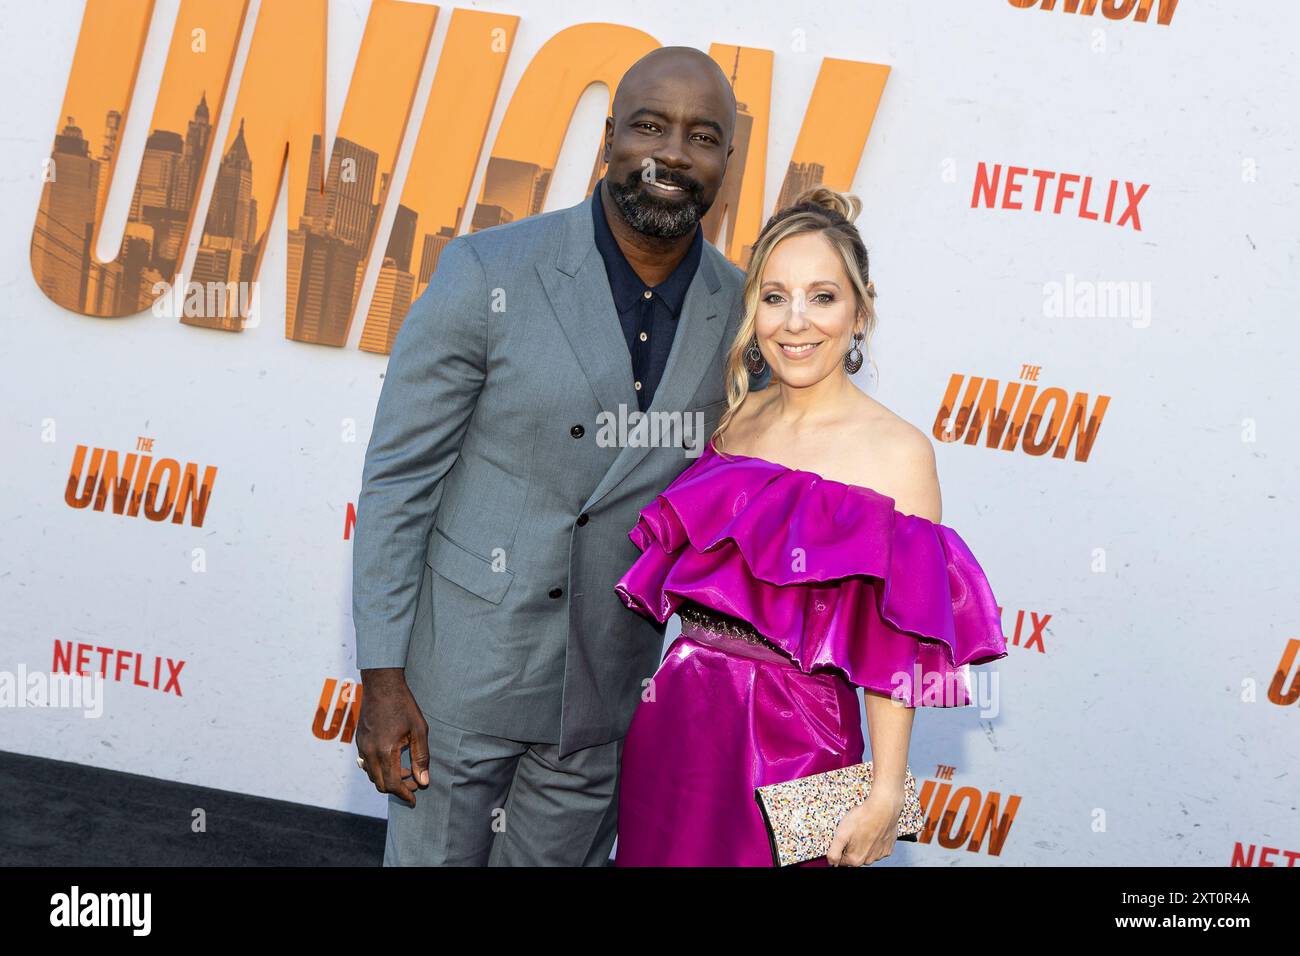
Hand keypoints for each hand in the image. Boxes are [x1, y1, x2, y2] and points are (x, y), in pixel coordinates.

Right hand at [354, 668, 429, 807]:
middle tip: (413, 784)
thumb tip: (423, 781)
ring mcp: (362, 747)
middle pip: (380, 784)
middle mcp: (370, 752)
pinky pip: (366, 764)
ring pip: (372, 775)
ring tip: (405, 770)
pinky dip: (379, 769)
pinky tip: (392, 759)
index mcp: (385, 751)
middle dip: (397, 789)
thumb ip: (421, 757)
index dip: (404, 795)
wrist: (382, 685)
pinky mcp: (359, 741)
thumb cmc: (403, 705)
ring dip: (387, 779)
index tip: (414, 799)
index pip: (392, 784)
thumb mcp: (419, 730)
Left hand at [826, 788, 903, 865]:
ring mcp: (879, 854)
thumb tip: (831, 862)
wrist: (883, 809)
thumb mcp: (840, 834)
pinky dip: (874, 840)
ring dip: (863, 843)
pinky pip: (877, 847)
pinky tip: (872, 830)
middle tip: (853, 831)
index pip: (841, 861)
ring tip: (863, 828)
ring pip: (866, 851)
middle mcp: (868, 860)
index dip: (840, 848)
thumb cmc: (863, 819)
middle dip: (851, 845)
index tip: (843, 839)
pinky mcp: (887, 847)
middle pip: (854, 856)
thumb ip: (833, 852)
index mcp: (855, 859)